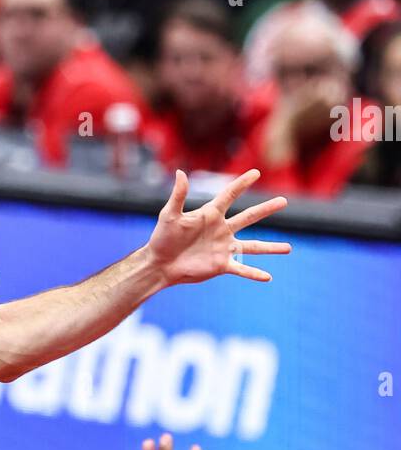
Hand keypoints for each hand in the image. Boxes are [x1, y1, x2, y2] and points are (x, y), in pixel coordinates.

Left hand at [145, 169, 290, 286]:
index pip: (230, 195)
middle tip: (283, 201)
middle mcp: (222, 230)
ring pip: (253, 246)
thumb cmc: (162, 237)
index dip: (242, 184)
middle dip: (266, 209)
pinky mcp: (221, 265)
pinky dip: (254, 273)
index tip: (256, 172)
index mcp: (210, 214)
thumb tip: (180, 172)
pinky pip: (242, 269)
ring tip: (289, 248)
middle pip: (249, 217)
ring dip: (271, 247)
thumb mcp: (169, 215)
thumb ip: (178, 195)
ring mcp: (224, 248)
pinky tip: (268, 277)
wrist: (160, 263)